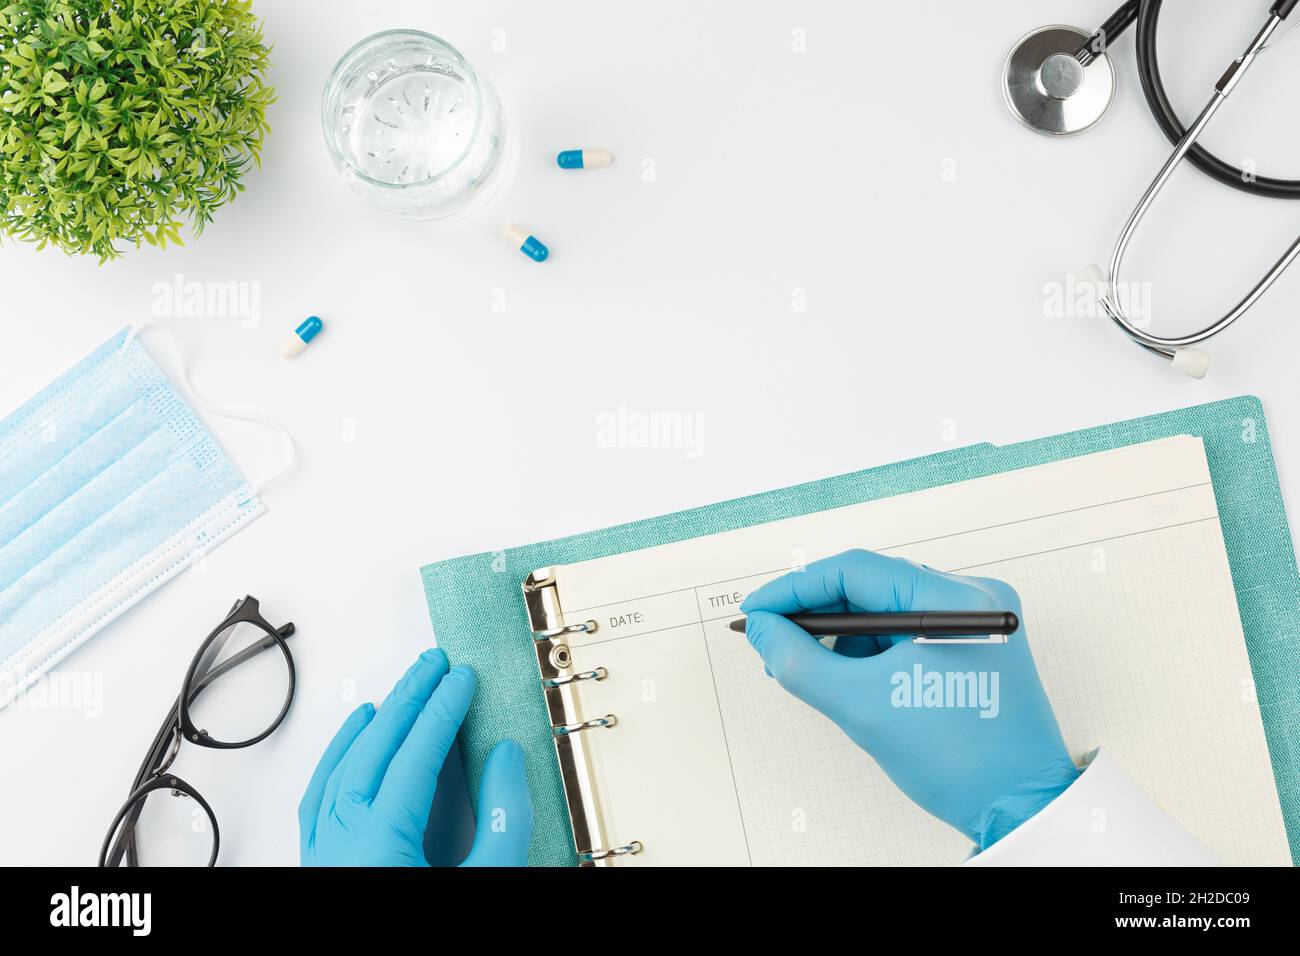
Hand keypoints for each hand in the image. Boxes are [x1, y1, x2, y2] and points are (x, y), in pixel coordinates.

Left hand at [299, 648, 531, 865]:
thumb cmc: (436, 945)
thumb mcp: (488, 879)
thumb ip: (503, 822)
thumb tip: (506, 759)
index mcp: (381, 844)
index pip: (417, 755)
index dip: (443, 710)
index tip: (461, 679)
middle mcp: (342, 843)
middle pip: (375, 749)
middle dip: (409, 698)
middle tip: (433, 665)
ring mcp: (324, 854)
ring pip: (343, 767)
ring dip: (375, 724)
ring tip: (400, 691)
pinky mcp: (319, 864)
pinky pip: (318, 798)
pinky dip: (338, 758)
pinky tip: (353, 738)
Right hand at [741, 550, 1077, 848]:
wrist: (1020, 807)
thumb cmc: (961, 761)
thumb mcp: (861, 707)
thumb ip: (799, 661)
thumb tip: (763, 630)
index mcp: (955, 600)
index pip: (856, 571)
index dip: (796, 589)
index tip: (758, 610)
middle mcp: (972, 596)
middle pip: (872, 585)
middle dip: (816, 614)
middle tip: (771, 639)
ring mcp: (976, 619)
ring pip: (886, 609)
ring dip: (841, 635)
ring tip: (808, 669)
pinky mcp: (973, 642)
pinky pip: (906, 631)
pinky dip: (870, 650)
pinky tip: (845, 677)